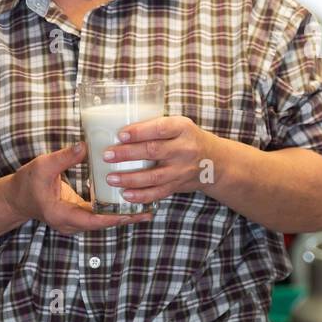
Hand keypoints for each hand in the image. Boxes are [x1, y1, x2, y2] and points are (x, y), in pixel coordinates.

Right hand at [11, 142, 152, 233]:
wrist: (16, 197)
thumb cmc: (27, 182)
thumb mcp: (43, 166)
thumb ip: (65, 157)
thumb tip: (86, 145)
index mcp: (60, 214)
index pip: (91, 220)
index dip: (112, 217)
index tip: (131, 214)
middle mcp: (69, 224)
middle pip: (102, 224)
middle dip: (125, 218)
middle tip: (149, 211)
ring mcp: (74, 223)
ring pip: (102, 223)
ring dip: (123, 216)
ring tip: (147, 209)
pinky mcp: (78, 218)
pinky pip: (99, 217)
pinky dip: (114, 212)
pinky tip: (130, 204)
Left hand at [103, 116, 220, 206]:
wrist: (214, 161)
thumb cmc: (187, 138)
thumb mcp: (179, 125)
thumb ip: (156, 126)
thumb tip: (117, 127)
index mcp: (183, 128)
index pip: (160, 128)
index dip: (140, 132)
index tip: (120, 134)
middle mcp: (185, 149)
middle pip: (154, 151)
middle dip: (128, 154)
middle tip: (108, 155)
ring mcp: (183, 170)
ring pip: (154, 176)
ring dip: (130, 178)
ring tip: (111, 178)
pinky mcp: (178, 185)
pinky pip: (159, 193)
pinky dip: (141, 196)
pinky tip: (126, 195)